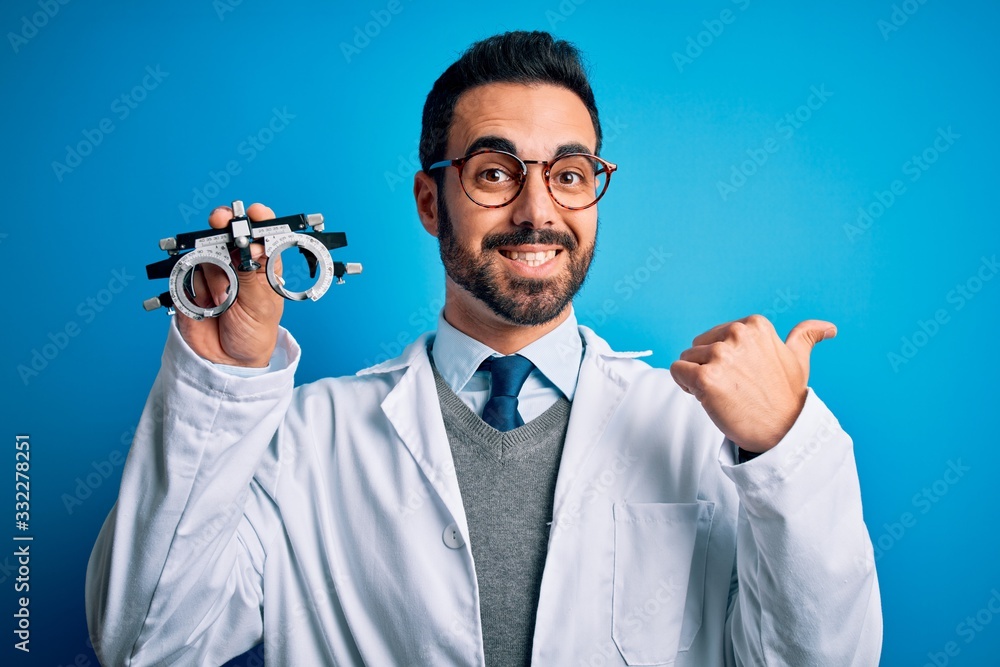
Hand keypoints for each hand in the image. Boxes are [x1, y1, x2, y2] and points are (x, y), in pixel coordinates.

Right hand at [175, 203, 283, 366]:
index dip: (258, 219)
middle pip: (228, 232)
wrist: (226, 359)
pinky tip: (207, 303)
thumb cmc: (254, 331)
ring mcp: (212, 269)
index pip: (262, 232)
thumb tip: (253, 245)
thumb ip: (254, 275)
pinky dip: (196, 286)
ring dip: (214, 274)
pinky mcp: (191, 280)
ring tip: (224, 301)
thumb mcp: (261, 305)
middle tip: (221, 222)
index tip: (254, 212)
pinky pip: (187, 271)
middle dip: (225, 225)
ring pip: (207, 253)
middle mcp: (237, 261)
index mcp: (263, 264)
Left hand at [669, 315, 835, 451]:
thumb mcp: (799, 361)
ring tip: (724, 395)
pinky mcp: (705, 378)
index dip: (723, 358)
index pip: (716, 335)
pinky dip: (684, 385)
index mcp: (755, 325)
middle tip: (734, 388)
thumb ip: (805, 337)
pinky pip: (677, 371)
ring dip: (696, 378)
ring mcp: (720, 356)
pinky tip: (707, 398)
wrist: (782, 433)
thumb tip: (828, 327)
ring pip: (686, 359)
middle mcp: (737, 334)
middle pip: (698, 346)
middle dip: (708, 366)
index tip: (743, 376)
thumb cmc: (786, 398)